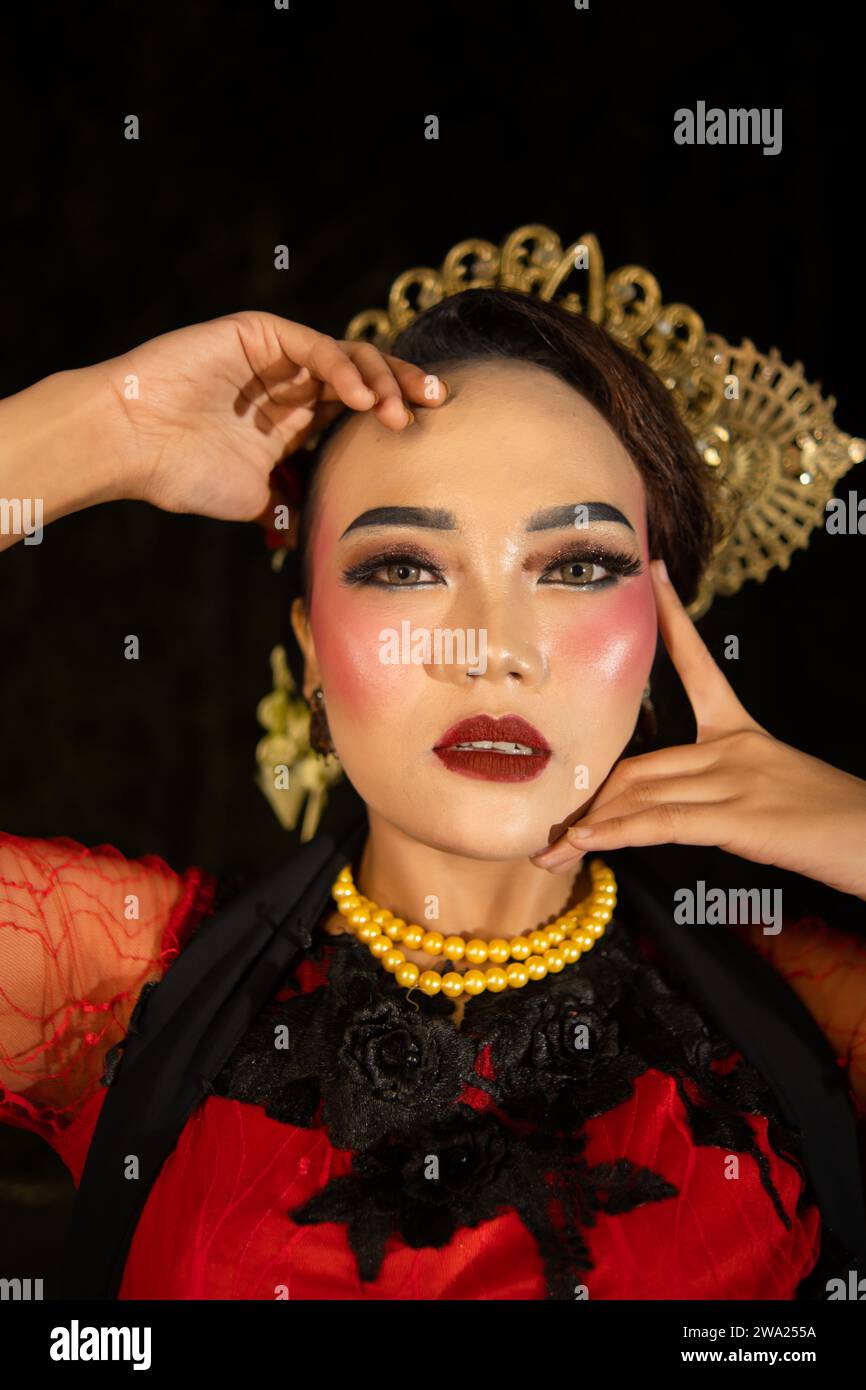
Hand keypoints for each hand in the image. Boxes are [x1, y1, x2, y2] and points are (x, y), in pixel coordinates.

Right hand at [85, 310, 446, 522]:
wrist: (133, 446)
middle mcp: (292, 383)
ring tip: (394, 413)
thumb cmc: (183, 474)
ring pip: (349, 354)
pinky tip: (360, 398)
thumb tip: (323, 537)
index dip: (398, 414)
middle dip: (405, 388)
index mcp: (297, 418)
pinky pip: (314, 345)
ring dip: (380, 380)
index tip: (433, 433)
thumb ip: (294, 504)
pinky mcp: (258, 333)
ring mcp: (276, 355)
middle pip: (367, 375)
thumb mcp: (256, 499)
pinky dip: (342, 368)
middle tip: (436, 407)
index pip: (362, 408)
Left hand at [530, 560, 865, 900]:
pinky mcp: (741, 818)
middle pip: (640, 763)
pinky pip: (662, 822)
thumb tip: (666, 811)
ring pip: (642, 793)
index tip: (654, 574)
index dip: (672, 619)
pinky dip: (616, 833)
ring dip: (589, 826)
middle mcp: (734, 748)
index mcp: (743, 733)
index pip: (698, 666)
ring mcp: (737, 780)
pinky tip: (583, 843)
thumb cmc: (836, 827)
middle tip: (549, 827)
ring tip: (549, 850)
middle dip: (592, 799)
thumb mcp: (776, 795)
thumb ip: (722, 791)